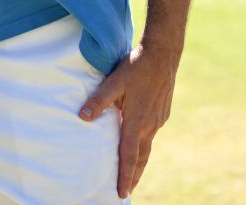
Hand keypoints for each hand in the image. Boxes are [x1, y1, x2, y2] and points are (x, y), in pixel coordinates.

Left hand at [78, 44, 178, 197]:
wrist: (164, 54)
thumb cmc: (137, 67)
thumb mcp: (114, 82)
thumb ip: (98, 100)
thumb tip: (82, 117)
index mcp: (137, 122)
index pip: (129, 156)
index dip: (125, 176)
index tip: (122, 192)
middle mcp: (150, 125)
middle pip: (141, 157)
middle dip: (134, 175)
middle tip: (127, 190)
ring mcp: (158, 119)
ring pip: (147, 145)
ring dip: (140, 160)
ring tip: (133, 171)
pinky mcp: (163, 112)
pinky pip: (152, 132)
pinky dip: (144, 142)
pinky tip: (138, 139)